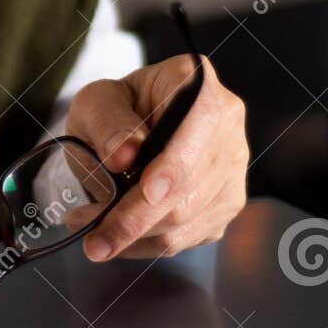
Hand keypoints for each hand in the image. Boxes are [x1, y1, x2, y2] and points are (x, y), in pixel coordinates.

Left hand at [65, 55, 248, 259]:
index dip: (176, 162)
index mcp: (197, 83)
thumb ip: (106, 123)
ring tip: (95, 237)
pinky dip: (148, 244)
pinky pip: (188, 237)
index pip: (199, 122)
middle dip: (139, 216)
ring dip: (137, 236)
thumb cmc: (113, 112)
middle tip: (95, 238)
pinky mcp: (225, 204)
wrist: (126, 132)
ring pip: (188, 218)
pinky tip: (120, 238)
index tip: (147, 190)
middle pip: (191, 183)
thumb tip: (124, 156)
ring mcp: (232, 166)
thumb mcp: (94, 104)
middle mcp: (226, 124)